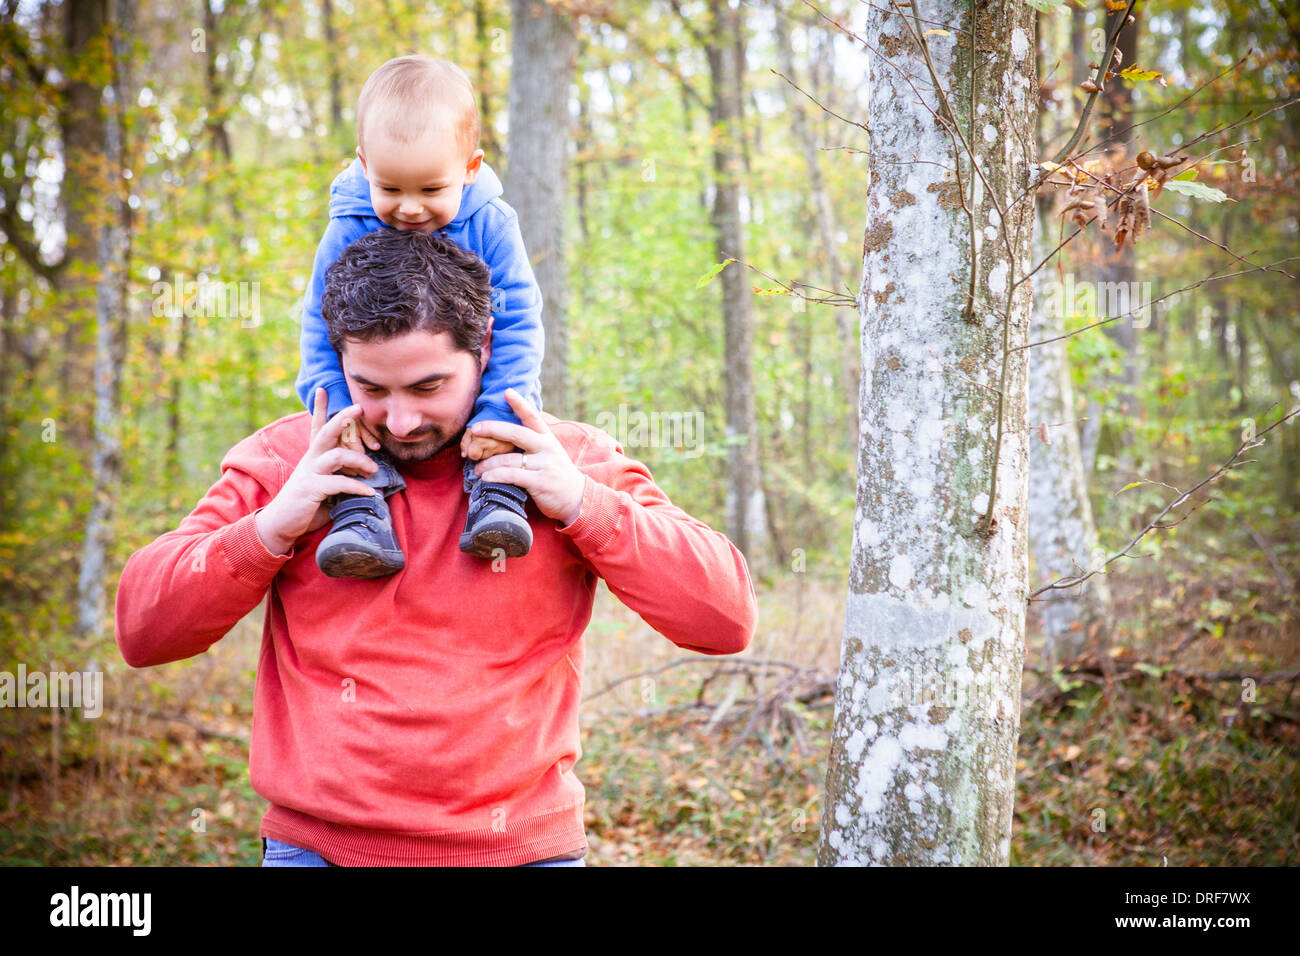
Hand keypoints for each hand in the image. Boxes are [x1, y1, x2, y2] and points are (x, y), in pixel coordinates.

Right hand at [254, 388, 378, 555]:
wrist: (282, 525)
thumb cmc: (307, 504)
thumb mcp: (326, 486)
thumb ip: (341, 476)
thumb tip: (369, 475)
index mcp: (313, 456)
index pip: (317, 427)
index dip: (320, 408)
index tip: (323, 388)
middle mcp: (310, 460)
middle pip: (326, 433)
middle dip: (342, 418)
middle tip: (359, 408)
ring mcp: (309, 473)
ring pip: (336, 456)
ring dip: (359, 461)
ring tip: (374, 470)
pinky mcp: (311, 489)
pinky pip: (337, 483)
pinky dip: (356, 487)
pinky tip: (370, 493)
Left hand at [471, 389, 584, 526]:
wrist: (576, 497)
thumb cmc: (555, 472)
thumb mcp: (549, 452)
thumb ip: (532, 442)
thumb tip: (504, 432)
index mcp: (547, 438)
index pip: (532, 416)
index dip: (520, 403)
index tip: (507, 392)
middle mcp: (546, 447)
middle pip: (516, 433)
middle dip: (493, 429)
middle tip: (475, 429)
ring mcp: (544, 464)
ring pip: (509, 459)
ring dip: (488, 463)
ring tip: (476, 468)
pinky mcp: (540, 482)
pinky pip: (512, 476)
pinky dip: (496, 476)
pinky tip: (485, 478)